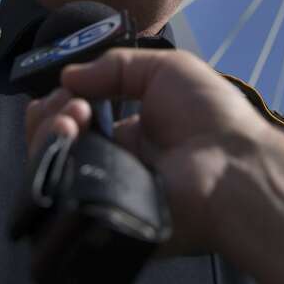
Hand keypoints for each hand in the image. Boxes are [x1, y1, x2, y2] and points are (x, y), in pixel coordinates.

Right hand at [24, 48, 275, 254]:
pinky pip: (55, 196)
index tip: (64, 90)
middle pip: (55, 144)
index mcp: (129, 137)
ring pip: (49, 168)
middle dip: (48, 116)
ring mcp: (103, 193)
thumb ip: (116, 66)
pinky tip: (69, 136)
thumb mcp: (167, 69)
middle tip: (69, 105)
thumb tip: (66, 76)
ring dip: (47, 132)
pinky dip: (50, 160)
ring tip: (72, 117)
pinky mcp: (98, 217)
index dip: (60, 103)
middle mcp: (112, 166)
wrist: (235, 166)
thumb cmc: (212, 117)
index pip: (75, 123)